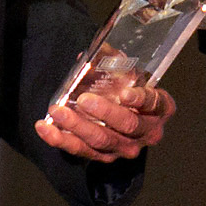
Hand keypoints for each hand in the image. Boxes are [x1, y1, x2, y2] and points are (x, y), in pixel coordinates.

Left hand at [34, 74, 174, 162]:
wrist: (129, 116)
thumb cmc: (131, 90)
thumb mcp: (131, 75)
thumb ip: (117, 62)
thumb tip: (95, 49)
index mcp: (160, 108)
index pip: (154, 103)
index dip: (140, 99)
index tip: (125, 93)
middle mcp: (147, 132)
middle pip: (127, 125)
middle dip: (104, 113)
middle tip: (84, 100)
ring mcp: (126, 147)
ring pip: (102, 140)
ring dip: (78, 126)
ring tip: (58, 111)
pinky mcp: (105, 157)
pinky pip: (83, 151)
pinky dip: (62, 140)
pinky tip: (45, 128)